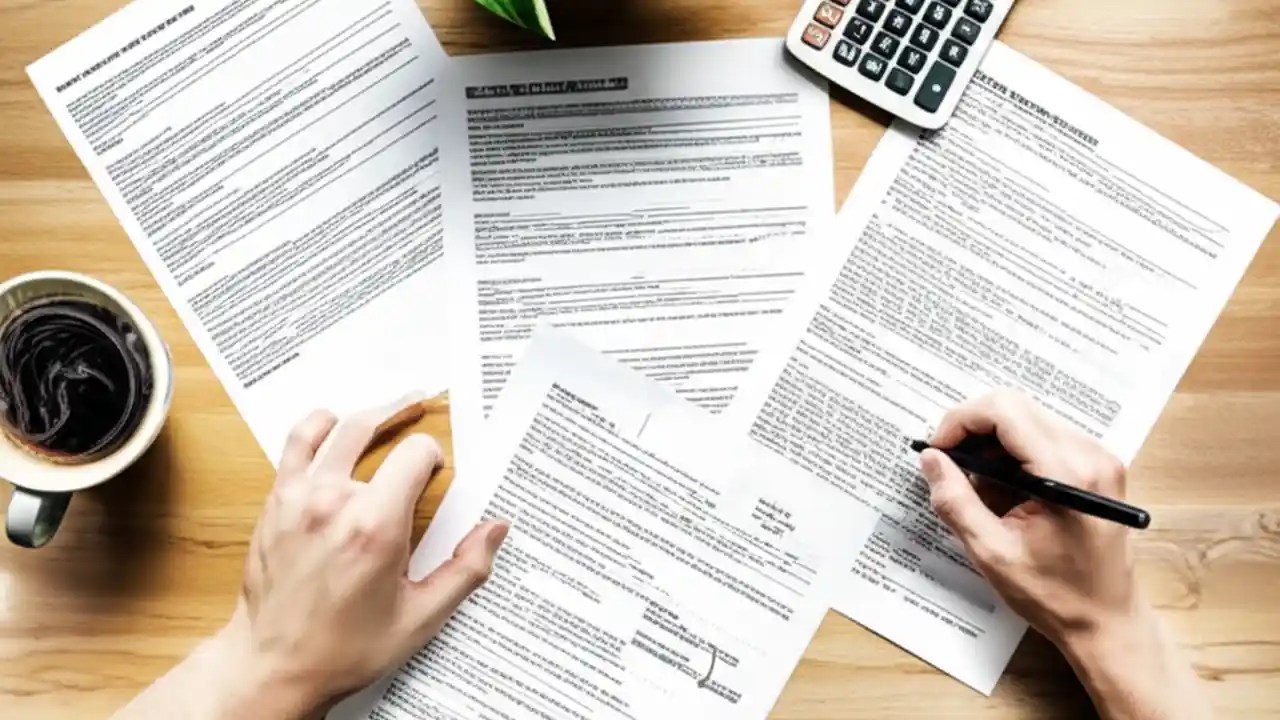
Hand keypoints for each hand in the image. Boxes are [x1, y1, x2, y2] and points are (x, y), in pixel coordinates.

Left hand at [212, 399, 508, 718]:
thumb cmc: (345, 648)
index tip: (437, 473)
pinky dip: (317, 427)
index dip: (433, 456)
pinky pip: (295, 445)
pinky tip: (333, 427)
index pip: (415, 454)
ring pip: (334, 428)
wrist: (273, 665)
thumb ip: (465, 570)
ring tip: (385, 411)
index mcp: (375, 527)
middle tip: (421, 405)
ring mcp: (298, 498)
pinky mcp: (275, 503)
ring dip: (364, 413)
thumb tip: (495, 529)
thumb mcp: (420, 618)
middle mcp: (333, 501)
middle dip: (402, 411)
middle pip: (372, 424)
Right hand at [918, 390, 1135, 645]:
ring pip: (1028, 417)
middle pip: (1016, 406)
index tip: (938, 451)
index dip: (961, 421)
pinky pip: (1044, 435)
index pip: (1005, 411)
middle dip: (973, 429)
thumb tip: (931, 459)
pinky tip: (1004, 487)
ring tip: (979, 485)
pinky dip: (1013, 451)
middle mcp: (1090, 455)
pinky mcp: (1098, 465)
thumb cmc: (1054, 595)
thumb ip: (956, 501)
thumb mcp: (992, 553)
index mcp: (1068, 475)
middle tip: (951, 467)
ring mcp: (1098, 458)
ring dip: (992, 441)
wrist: (1108, 621)